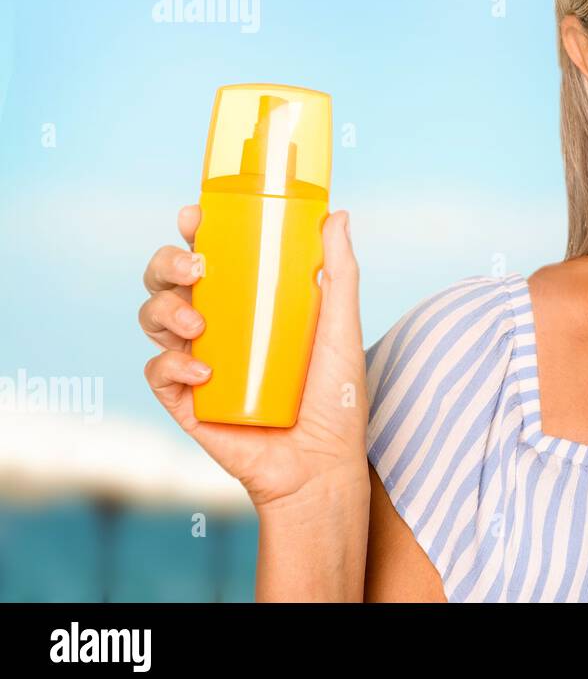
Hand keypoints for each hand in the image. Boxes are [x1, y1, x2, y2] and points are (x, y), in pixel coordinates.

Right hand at [141, 204, 369, 510]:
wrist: (322, 464)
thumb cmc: (337, 396)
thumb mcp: (342, 327)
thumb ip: (340, 272)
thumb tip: (336, 214)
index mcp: (250, 302)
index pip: (211, 255)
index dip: (193, 231)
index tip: (194, 216)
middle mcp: (218, 327)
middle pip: (167, 280)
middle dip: (167, 264)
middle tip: (197, 269)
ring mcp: (197, 362)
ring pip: (153, 317)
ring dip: (165, 309)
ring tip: (199, 324)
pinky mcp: (185, 402)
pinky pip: (157, 371)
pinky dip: (171, 364)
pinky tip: (202, 371)